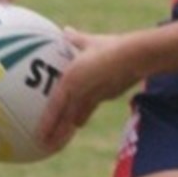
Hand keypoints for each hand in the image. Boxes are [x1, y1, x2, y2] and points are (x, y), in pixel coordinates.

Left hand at [37, 28, 140, 151]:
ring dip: (70, 128)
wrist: (139, 56)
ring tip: (61, 140)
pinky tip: (82, 117)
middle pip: (67, 120)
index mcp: (72, 81)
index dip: (47, 124)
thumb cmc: (113, 46)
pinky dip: (84, 114)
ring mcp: (98, 97)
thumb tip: (65, 30)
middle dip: (57, 134)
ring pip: (80, 116)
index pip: (56, 108)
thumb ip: (76, 38)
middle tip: (47, 146)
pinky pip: (92, 107)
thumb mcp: (91, 41)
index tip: (39, 136)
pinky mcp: (111, 95)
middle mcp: (83, 93)